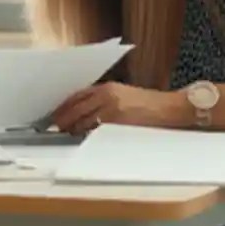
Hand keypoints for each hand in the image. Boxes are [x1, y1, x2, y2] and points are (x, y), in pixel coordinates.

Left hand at [51, 82, 186, 135]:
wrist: (168, 108)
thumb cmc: (148, 104)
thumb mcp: (124, 95)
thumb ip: (103, 99)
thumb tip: (82, 110)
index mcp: (108, 87)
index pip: (78, 95)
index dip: (64, 105)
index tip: (56, 112)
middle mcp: (107, 95)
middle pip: (76, 108)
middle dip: (64, 118)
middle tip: (56, 125)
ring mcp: (111, 109)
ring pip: (83, 120)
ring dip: (73, 128)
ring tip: (67, 132)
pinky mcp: (117, 123)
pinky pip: (95, 130)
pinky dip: (86, 134)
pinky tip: (82, 137)